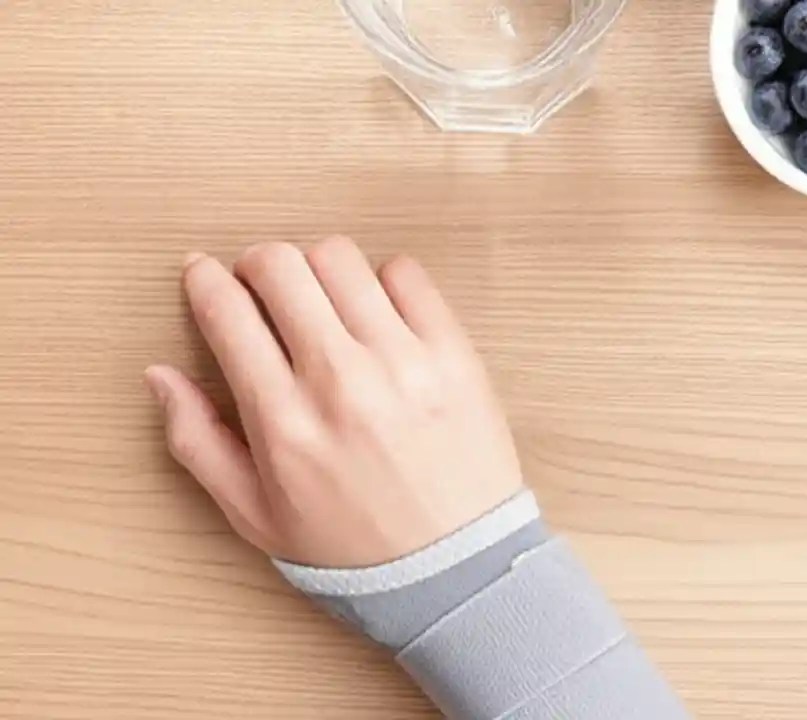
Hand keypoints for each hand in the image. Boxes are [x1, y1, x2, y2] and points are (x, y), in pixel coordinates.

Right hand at [145, 238, 523, 567]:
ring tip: (324, 301)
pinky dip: (384, 280)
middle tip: (263, 286)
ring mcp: (404, 362)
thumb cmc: (351, 546)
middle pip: (280, 265)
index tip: (204, 274)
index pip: (226, 311)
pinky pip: (408, 275)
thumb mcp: (254, 513)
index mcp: (282, 420)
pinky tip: (378, 314)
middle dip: (257, 264)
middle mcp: (340, 381)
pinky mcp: (454, 355)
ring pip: (341, 258)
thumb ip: (196, 441)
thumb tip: (159, 374)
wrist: (456, 566)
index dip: (204, 279)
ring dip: (318, 268)